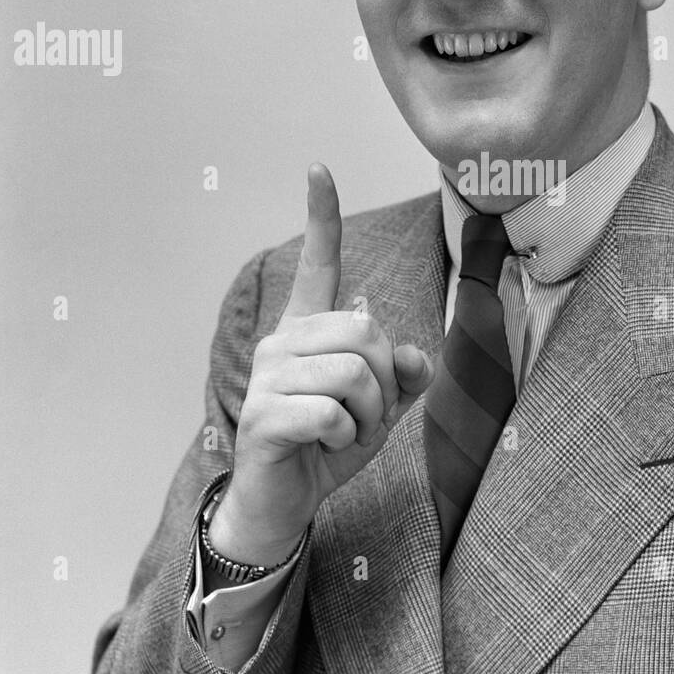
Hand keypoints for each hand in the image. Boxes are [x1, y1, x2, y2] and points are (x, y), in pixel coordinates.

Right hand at [209, 163, 433, 566]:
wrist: (282, 504)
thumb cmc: (327, 448)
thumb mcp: (379, 410)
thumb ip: (402, 375)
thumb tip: (412, 353)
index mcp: (308, 332)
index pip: (319, 265)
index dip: (322, 217)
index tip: (319, 169)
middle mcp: (281, 343)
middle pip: (364, 332)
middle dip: (383, 382)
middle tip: (362, 416)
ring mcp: (266, 377)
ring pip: (353, 374)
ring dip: (366, 417)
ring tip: (341, 434)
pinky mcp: (261, 415)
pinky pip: (332, 413)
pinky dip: (344, 439)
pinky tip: (322, 448)